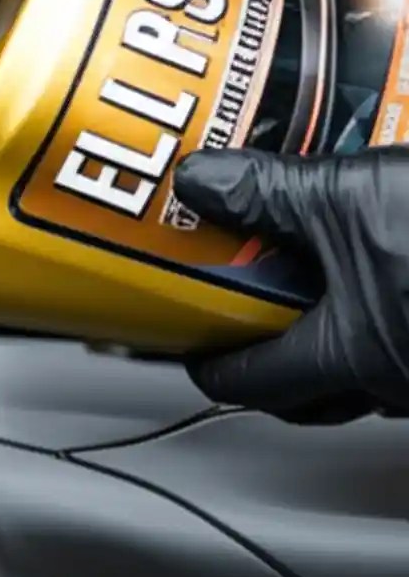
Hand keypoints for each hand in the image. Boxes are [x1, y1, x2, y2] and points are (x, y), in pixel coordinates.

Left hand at [172, 146, 408, 423]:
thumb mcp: (355, 195)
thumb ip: (269, 192)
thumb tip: (201, 182)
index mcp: (352, 353)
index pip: (253, 384)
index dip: (210, 366)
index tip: (190, 350)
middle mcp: (398, 378)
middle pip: (307, 394)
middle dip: (267, 361)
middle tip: (240, 320)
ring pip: (366, 374)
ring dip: (329, 335)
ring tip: (307, 282)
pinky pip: (408, 347)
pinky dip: (381, 315)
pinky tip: (380, 267)